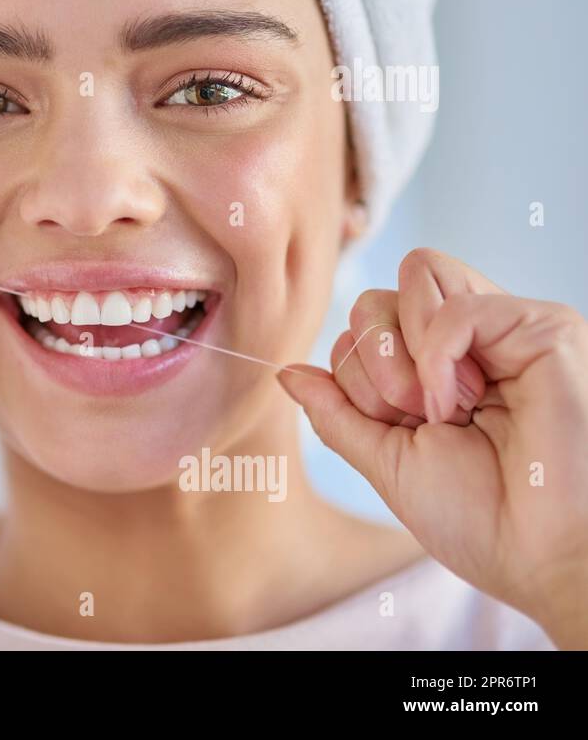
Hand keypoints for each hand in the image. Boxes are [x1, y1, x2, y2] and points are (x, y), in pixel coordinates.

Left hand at [277, 248, 587, 647]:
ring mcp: (506, 327)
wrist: (538, 555)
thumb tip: (286, 371)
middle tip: (412, 417)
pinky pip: (455, 305)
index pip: (361, 323)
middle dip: (371, 363)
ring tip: (442, 410)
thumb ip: (336, 412)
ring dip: (402, 354)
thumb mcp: (384, 459)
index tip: (394, 427)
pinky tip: (460, 401)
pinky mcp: (543, 327)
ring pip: (415, 274)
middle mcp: (470, 339)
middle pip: (377, 295)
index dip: (354, 374)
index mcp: (433, 367)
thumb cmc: (478, 517)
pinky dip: (439, 355)